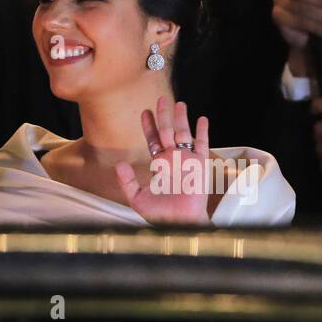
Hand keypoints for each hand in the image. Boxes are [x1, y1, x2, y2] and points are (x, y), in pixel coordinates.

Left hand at [116, 96, 211, 225]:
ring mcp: (188, 160)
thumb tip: (119, 164)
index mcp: (160, 164)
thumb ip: (127, 181)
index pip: (153, 139)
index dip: (149, 126)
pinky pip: (202, 145)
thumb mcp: (138, 198)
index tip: (144, 112)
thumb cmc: (161, 214)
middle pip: (167, 131)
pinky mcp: (201, 165)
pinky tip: (202, 119)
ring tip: (179, 103)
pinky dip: (202, 132)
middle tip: (161, 98)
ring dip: (181, 118)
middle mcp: (173, 158)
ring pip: (184, 133)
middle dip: (164, 115)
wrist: (180, 222)